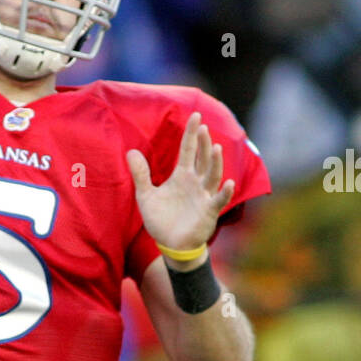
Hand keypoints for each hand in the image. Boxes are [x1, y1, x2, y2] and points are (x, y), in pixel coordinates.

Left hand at [127, 112, 234, 260]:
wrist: (171, 244)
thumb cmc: (161, 219)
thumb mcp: (146, 196)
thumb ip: (140, 174)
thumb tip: (130, 151)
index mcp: (182, 176)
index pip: (188, 150)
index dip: (191, 134)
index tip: (196, 116)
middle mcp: (196, 182)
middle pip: (202, 159)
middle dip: (203, 144)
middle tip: (203, 127)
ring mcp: (204, 196)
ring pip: (213, 176)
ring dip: (216, 163)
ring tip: (216, 147)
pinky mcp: (209, 211)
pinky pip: (219, 200)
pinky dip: (225, 193)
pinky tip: (230, 183)